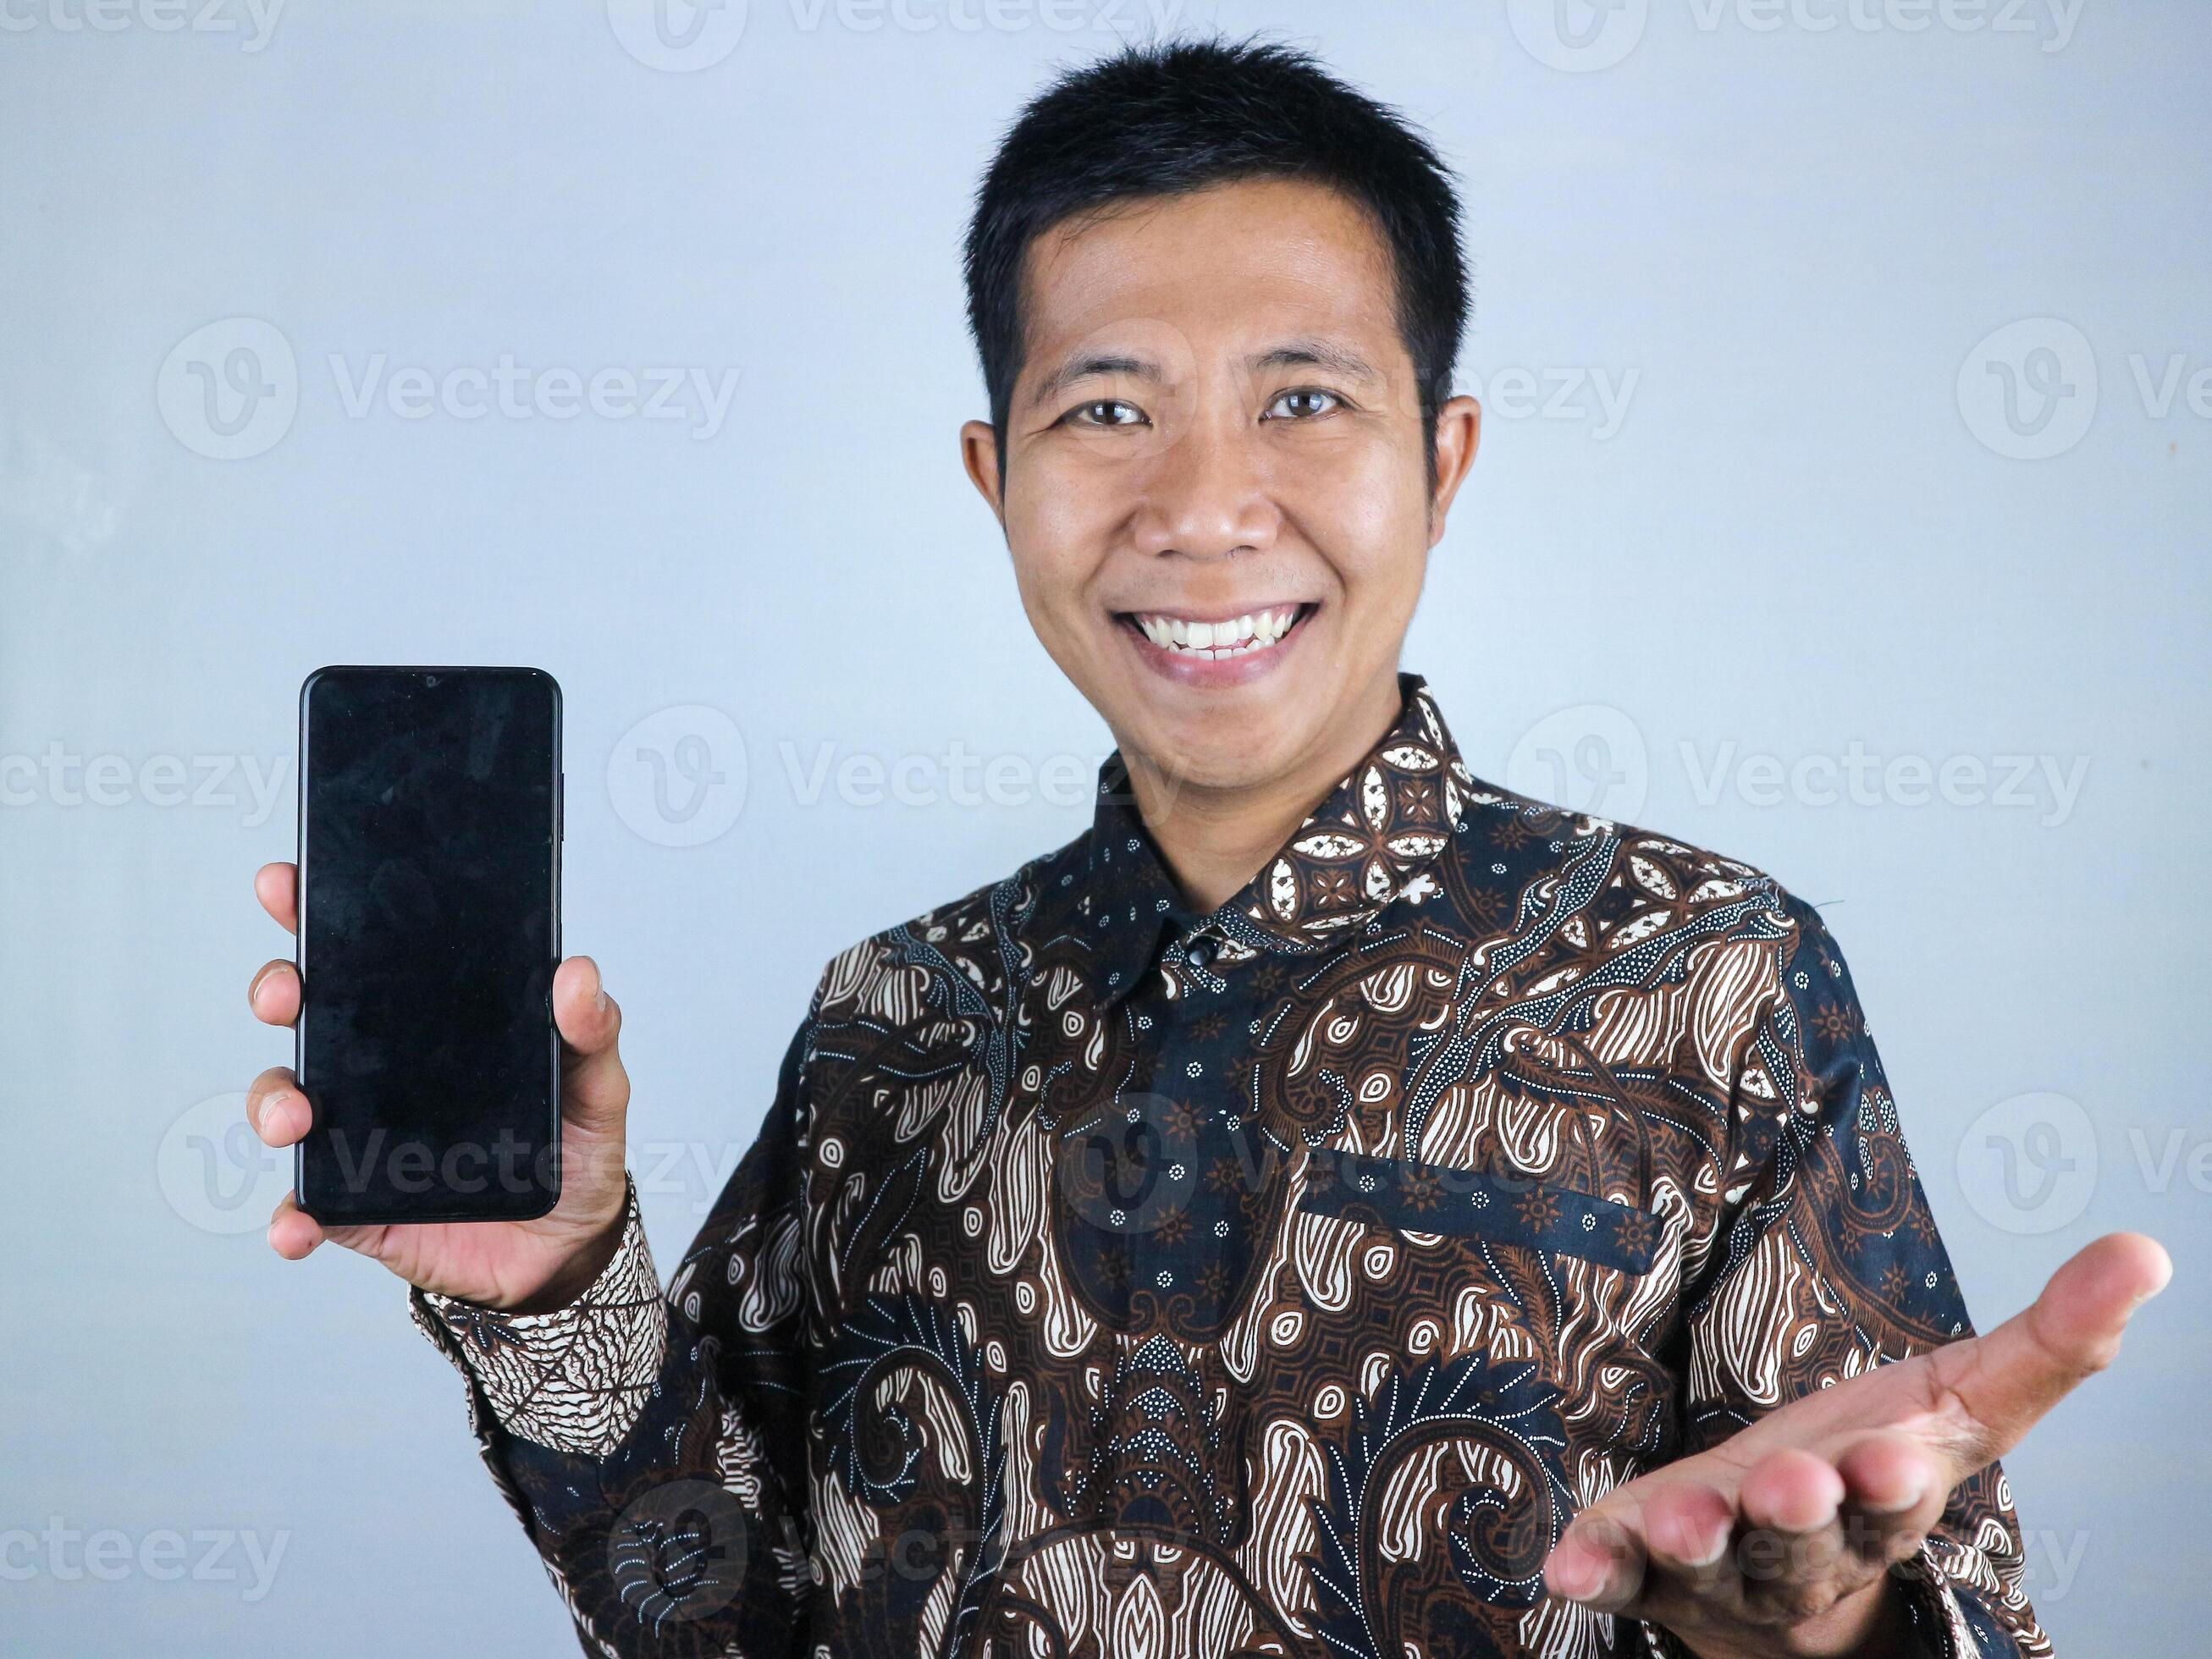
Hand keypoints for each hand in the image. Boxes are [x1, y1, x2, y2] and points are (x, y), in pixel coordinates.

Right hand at [245, 861, 632, 1311]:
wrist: (571, 1246)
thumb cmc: (574, 1149)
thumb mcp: (596, 1082)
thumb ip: (592, 1031)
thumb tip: (577, 974)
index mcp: (431, 1023)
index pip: (367, 955)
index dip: (321, 913)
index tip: (291, 884)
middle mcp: (380, 1071)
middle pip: (309, 1013)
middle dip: (280, 989)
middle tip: (288, 994)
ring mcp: (359, 1135)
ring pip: (288, 1101)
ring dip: (274, 1101)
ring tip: (295, 1117)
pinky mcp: (356, 1206)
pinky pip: (308, 1207)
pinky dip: (293, 1215)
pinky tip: (298, 1223)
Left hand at [1542, 1232, 2170, 1657]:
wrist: (1785, 1555)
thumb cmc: (1870, 1464)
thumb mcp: (1961, 1401)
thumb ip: (2051, 1341)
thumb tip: (2145, 1252)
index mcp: (1882, 1504)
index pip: (1895, 1500)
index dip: (1890, 1484)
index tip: (1889, 1459)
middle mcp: (1803, 1548)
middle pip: (1803, 1539)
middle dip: (1796, 1513)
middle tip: (1790, 1484)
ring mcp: (1718, 1565)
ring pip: (1712, 1562)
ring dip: (1697, 1541)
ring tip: (1685, 1520)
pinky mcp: (1642, 1565)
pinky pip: (1618, 1574)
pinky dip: (1597, 1569)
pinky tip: (1568, 1566)